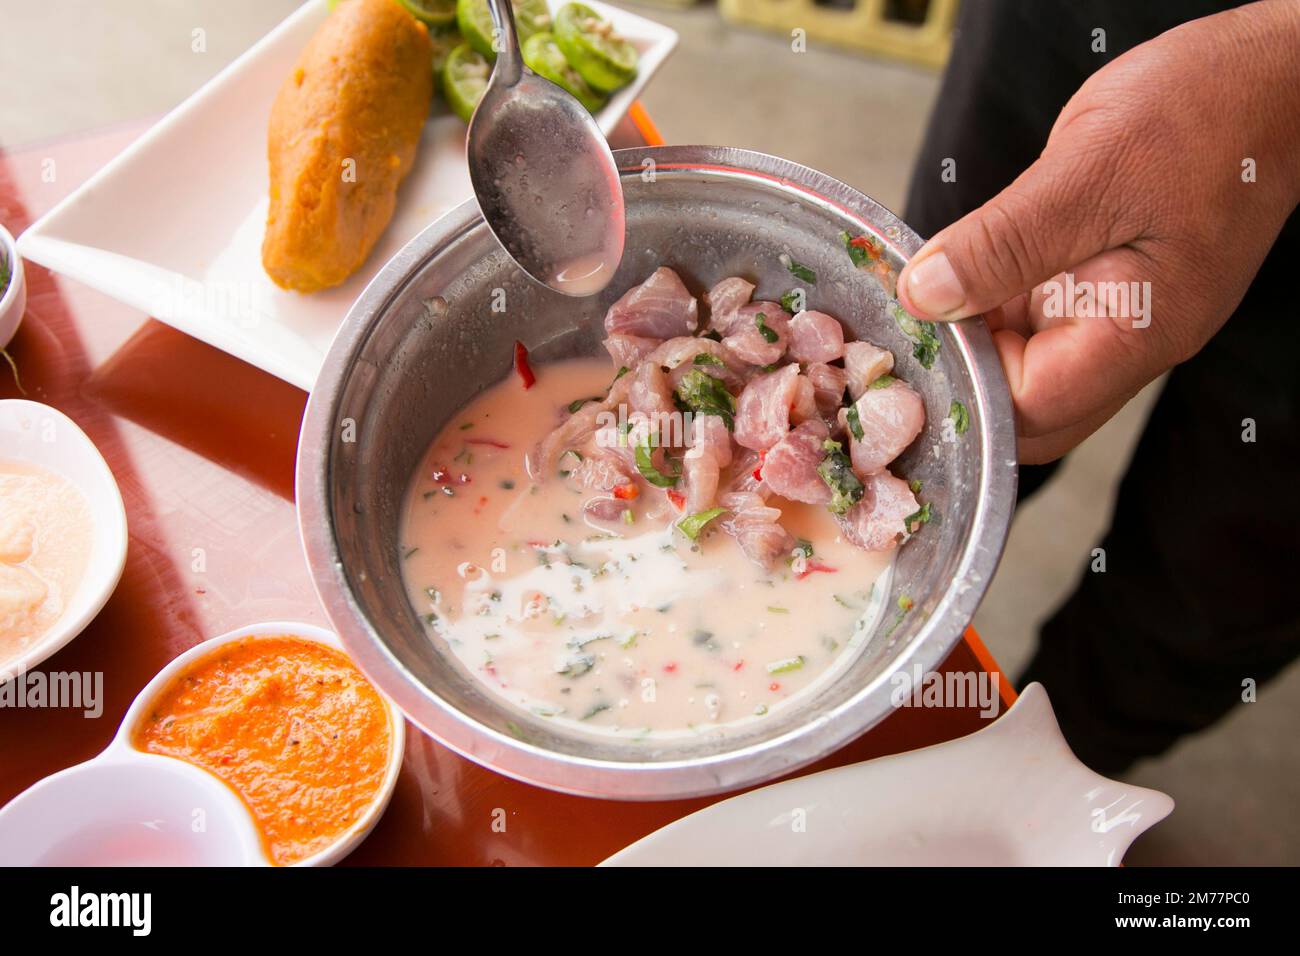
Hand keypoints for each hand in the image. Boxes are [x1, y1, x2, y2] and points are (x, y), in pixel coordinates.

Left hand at [896, 0, 1299, 462]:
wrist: (1268, 76)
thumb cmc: (1204, 113)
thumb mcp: (1088, 173)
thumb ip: (1003, 244)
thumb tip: (925, 295)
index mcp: (1137, 334)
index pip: (1032, 411)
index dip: (966, 390)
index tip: (913, 342)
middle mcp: (1127, 342)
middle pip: (1026, 409)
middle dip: (962, 378)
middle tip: (904, 326)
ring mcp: (1114, 316)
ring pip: (1023, 367)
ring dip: (968, 339)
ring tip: (916, 296)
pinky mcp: (1100, 285)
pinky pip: (1031, 319)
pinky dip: (986, 304)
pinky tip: (951, 272)